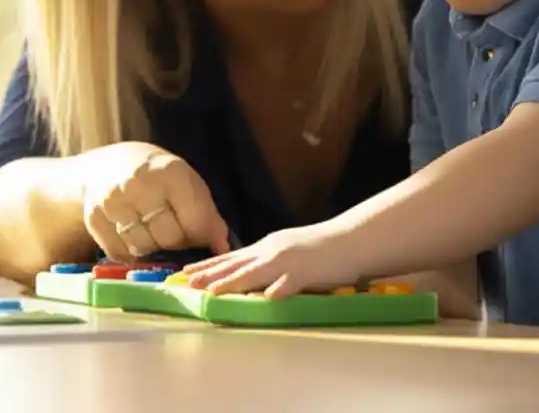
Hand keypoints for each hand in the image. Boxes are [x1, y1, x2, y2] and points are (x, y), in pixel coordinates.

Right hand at [83, 143, 231, 261]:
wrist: (109, 166)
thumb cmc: (158, 178)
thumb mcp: (187, 184)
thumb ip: (206, 214)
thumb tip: (222, 247)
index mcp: (170, 172)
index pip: (194, 221)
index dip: (201, 235)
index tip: (200, 236)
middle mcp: (139, 185)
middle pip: (168, 238)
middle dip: (177, 243)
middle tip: (175, 235)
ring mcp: (113, 202)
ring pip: (144, 249)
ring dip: (154, 249)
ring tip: (154, 233)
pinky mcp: (94, 218)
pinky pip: (120, 254)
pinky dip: (131, 253)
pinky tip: (135, 236)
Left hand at [181, 223, 360, 297]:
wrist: (352, 239)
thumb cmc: (323, 249)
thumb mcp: (289, 252)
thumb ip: (270, 263)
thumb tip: (252, 278)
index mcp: (269, 247)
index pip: (233, 257)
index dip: (209, 264)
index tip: (187, 271)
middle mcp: (273, 251)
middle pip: (237, 263)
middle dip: (210, 274)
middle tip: (186, 282)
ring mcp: (289, 260)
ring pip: (256, 272)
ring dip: (233, 282)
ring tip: (213, 292)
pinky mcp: (307, 271)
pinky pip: (290, 282)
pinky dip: (278, 290)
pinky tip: (266, 299)